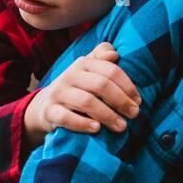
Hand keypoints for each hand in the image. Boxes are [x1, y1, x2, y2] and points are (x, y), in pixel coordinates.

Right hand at [24, 42, 139, 142]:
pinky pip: (66, 118)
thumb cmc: (76, 88)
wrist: (45, 106)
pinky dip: (83, 124)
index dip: (127, 86)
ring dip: (107, 115)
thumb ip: (101, 57)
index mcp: (83, 63)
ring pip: (86, 101)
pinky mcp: (50, 112)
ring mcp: (59, 93)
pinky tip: (97, 129)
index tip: (138, 101)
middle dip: (121, 101)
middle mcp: (70, 75)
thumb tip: (114, 54)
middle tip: (134, 114)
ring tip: (121, 126)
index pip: (110, 71)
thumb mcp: (88, 70)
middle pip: (101, 85)